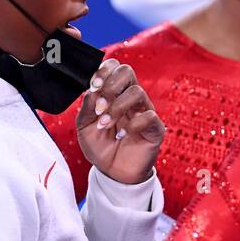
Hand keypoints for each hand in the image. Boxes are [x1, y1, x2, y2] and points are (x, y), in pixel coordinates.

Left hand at [76, 58, 164, 184]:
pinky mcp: (155, 128)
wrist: (113, 172)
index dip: (104, 71)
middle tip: (100, 107)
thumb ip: (86, 108)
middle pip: (127, 71)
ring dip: (117, 107)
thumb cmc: (101, 147)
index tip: (93, 86)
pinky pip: (149, 116)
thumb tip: (91, 91)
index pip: (114, 68)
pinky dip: (132, 125)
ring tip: (105, 125)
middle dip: (110, 86)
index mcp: (114, 93)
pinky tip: (121, 135)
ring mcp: (144, 111)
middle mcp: (130, 99)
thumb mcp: (84, 127)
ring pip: (137, 92)